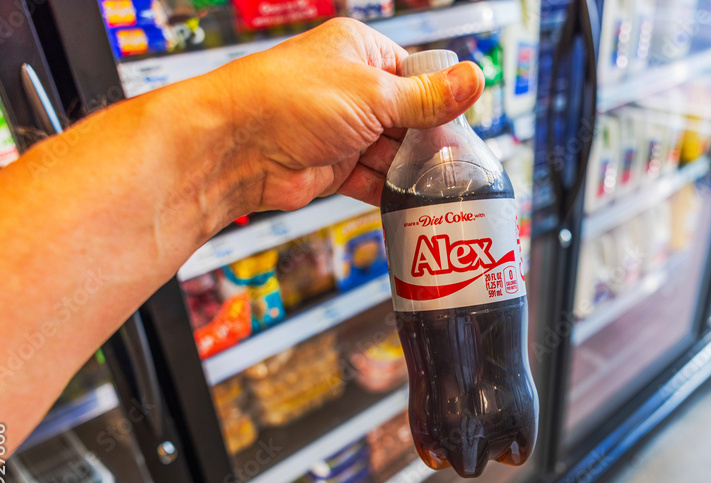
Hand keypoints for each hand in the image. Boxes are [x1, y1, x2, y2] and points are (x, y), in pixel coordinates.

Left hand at [214, 18, 484, 210]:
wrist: (236, 147)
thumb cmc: (289, 100)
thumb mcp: (373, 94)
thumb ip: (427, 98)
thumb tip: (474, 79)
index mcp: (360, 52)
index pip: (416, 74)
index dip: (440, 99)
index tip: (461, 123)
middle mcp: (351, 89)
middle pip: (408, 117)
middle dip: (428, 141)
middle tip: (455, 162)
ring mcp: (341, 130)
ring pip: (392, 152)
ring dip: (410, 171)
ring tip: (437, 186)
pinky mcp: (333, 167)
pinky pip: (372, 180)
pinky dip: (390, 191)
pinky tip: (410, 201)